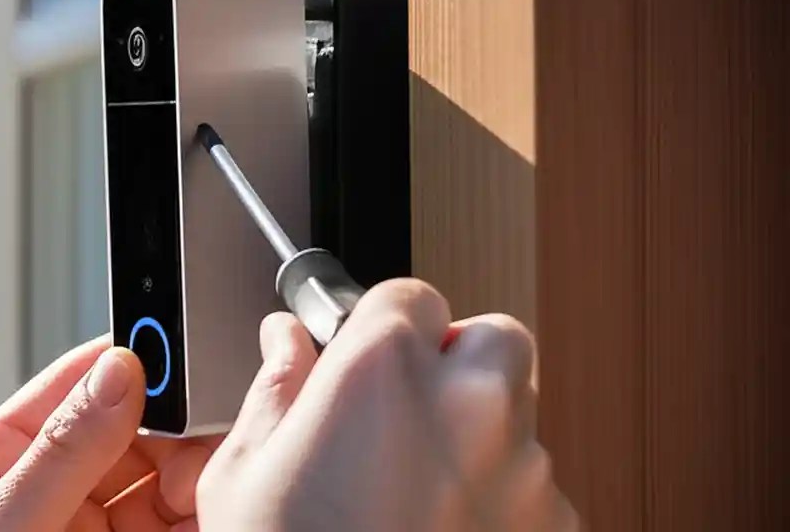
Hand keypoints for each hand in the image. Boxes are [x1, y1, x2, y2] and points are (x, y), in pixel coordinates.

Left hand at [0, 336, 215, 531]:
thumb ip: (62, 451)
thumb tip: (118, 370)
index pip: (74, 388)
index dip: (130, 366)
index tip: (179, 356)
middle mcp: (48, 495)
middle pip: (133, 437)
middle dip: (177, 430)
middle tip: (211, 433)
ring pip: (163, 487)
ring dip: (197, 475)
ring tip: (217, 479)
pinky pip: (174, 530)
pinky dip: (203, 516)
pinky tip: (216, 511)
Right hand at [196, 279, 578, 530]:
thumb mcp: (245, 477)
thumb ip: (273, 391)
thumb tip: (283, 347)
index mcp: (384, 371)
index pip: (408, 295)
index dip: (381, 327)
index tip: (364, 357)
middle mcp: (468, 405)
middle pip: (488, 339)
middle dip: (453, 364)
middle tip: (402, 413)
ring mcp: (524, 469)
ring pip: (517, 414)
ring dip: (477, 435)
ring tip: (413, 495)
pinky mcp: (557, 527)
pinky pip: (536, 487)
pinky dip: (502, 501)